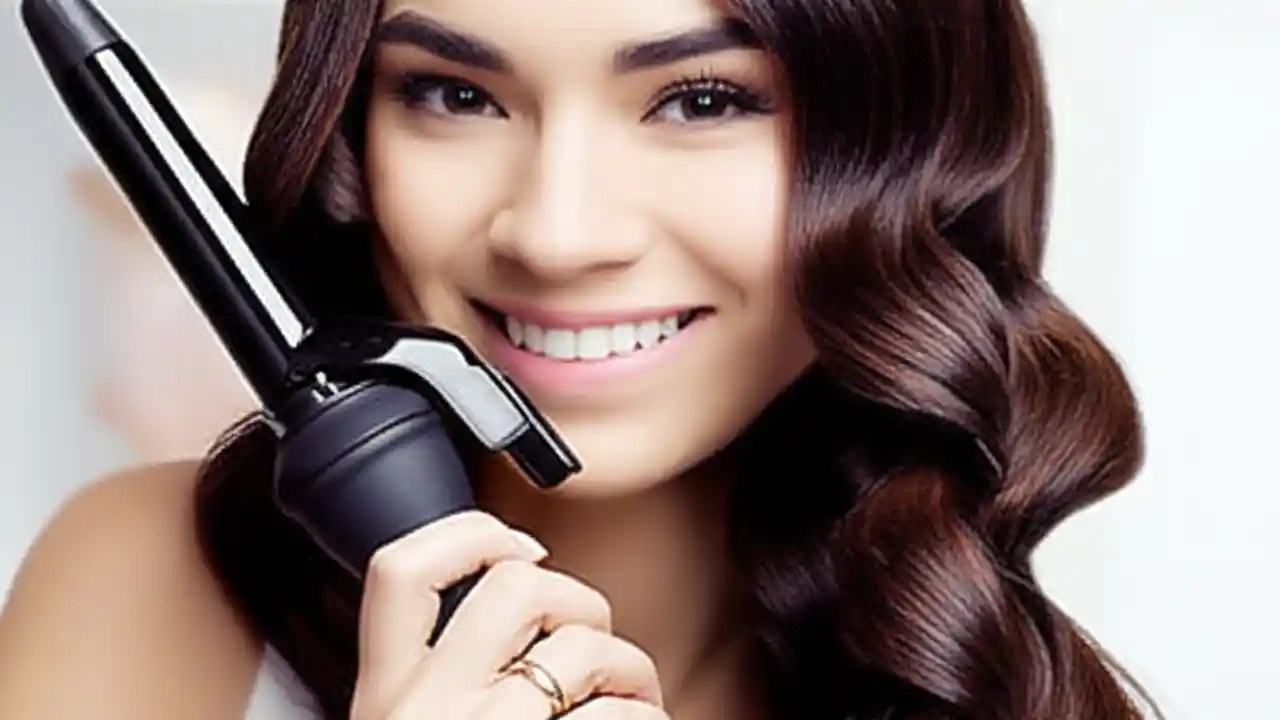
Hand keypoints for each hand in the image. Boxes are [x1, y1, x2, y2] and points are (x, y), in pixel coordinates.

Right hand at [349, 510, 667, 718]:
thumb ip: (440, 682)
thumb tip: (516, 629)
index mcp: (384, 700)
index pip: (398, 571)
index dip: (470, 535)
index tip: (519, 547)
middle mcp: (425, 711)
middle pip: (515, 586)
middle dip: (579, 601)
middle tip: (595, 644)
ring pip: (583, 647)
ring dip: (631, 669)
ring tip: (635, 702)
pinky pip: (622, 713)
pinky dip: (649, 716)